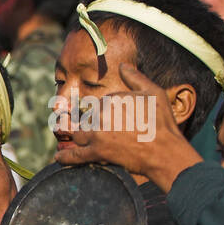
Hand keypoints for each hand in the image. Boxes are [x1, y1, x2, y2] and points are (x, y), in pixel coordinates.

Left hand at [55, 63, 201, 191]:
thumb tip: (123, 66)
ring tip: (74, 141)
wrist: (165, 151)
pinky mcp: (97, 152)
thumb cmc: (162, 122)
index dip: (105, 113)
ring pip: (78, 134)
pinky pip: (75, 155)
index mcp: (112, 98)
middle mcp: (101, 114)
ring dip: (76, 138)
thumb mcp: (154, 93)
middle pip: (86, 119)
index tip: (113, 120)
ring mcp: (97, 134)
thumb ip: (136, 78)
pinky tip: (58, 158)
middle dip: (89, 125)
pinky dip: (65, 157)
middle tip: (96, 132)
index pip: (98, 104)